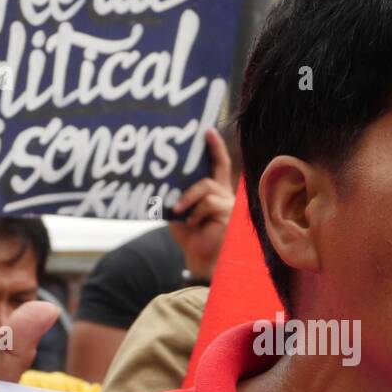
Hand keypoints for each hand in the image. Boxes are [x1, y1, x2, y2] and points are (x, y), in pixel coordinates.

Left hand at [169, 128, 233, 278]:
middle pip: (216, 169)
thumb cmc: (192, 238)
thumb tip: (163, 180)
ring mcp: (228, 205)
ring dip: (188, 197)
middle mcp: (225, 196)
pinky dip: (195, 212)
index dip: (215, 148)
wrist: (201, 260)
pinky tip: (191, 223)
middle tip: (201, 135)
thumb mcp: (180, 213)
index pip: (218, 166)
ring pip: (206, 187)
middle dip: (211, 151)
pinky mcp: (228, 215)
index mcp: (215, 193)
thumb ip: (178, 196)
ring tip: (178, 210)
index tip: (207, 130)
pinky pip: (208, 203)